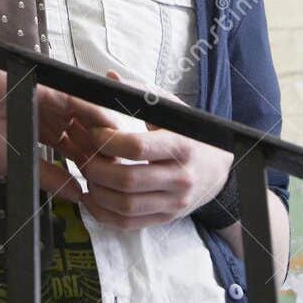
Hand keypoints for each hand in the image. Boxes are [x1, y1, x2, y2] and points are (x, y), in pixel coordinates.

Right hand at [0, 57, 118, 203]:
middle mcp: (49, 117)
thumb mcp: (13, 161)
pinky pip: (79, 101)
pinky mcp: (50, 89)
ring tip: (117, 155)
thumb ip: (47, 176)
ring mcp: (51, 102)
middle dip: (100, 153)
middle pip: (84, 135)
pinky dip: (95, 114)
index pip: (72, 149)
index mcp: (38, 133)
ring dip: (103, 136)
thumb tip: (76, 195)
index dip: (87, 164)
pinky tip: (108, 130)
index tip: (101, 183)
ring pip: (87, 119)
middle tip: (116, 172)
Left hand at [59, 71, 234, 229]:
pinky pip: (127, 224)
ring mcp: (173, 203)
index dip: (108, 140)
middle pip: (126, 180)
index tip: (95, 132)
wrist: (219, 169)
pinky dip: (102, 214)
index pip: (137, 147)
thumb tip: (108, 78)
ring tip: (86, 175)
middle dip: (95, 168)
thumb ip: (140, 94)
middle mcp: (180, 178)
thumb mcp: (173, 110)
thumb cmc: (191, 135)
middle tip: (83, 155)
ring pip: (124, 206)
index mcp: (181, 146)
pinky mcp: (165, 218)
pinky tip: (91, 197)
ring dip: (96, 191)